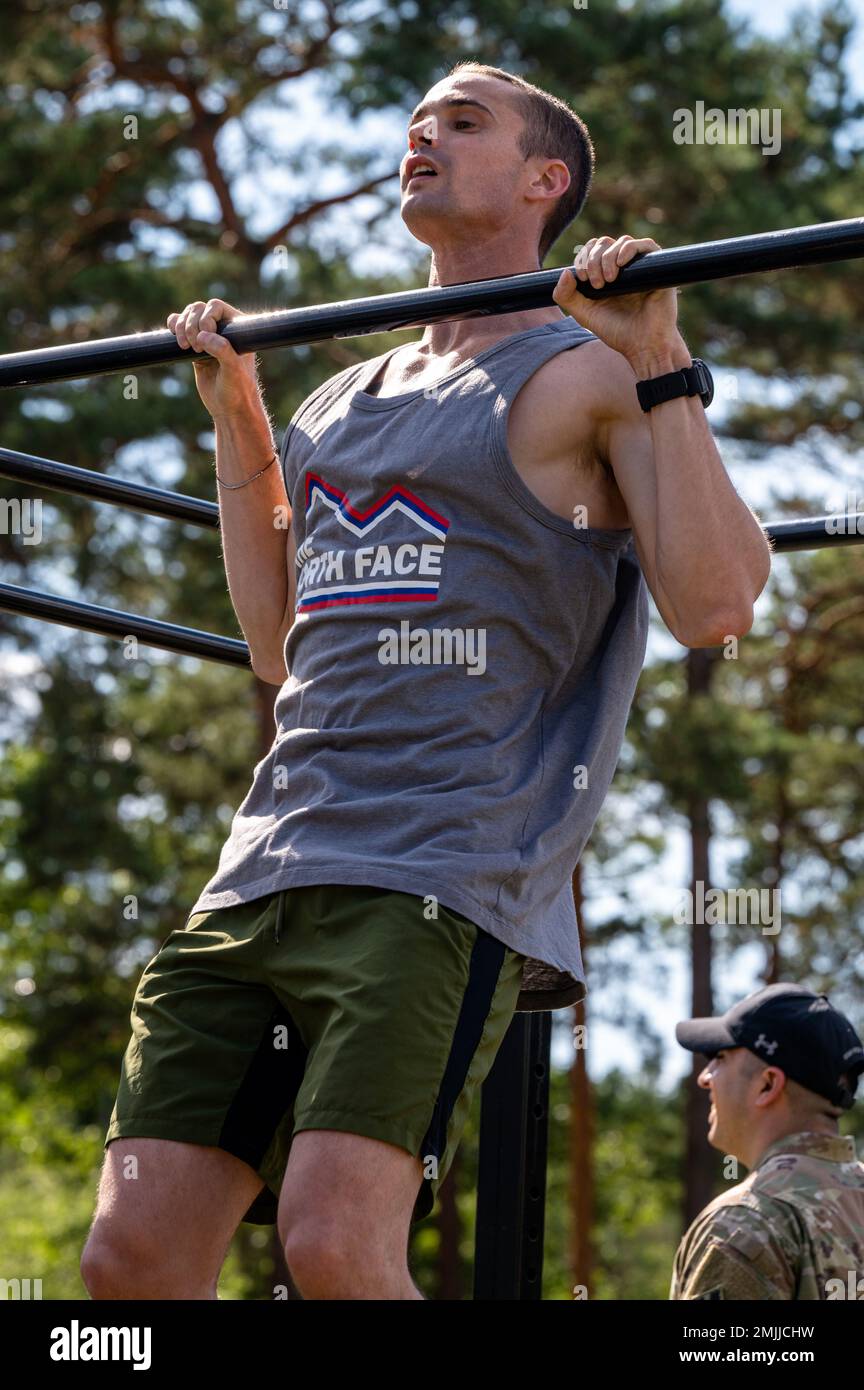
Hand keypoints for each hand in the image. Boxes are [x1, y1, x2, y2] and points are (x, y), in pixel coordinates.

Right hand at [166, 299, 259, 419]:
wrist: (228, 408)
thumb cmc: (237, 390)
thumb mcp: (233, 371)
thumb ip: (223, 351)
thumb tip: (204, 336)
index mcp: (237, 328)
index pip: (215, 307)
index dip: (206, 318)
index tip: (206, 341)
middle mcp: (223, 328)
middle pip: (198, 309)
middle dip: (191, 325)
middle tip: (195, 349)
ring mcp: (208, 337)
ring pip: (188, 316)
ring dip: (181, 327)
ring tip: (185, 348)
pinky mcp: (195, 346)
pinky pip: (180, 326)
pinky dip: (174, 326)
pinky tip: (174, 338)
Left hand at [552, 235, 684, 368]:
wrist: (643, 345)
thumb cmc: (617, 331)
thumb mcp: (584, 314)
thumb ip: (566, 296)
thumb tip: (564, 271)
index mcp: (605, 274)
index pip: (592, 250)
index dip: (584, 258)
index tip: (583, 279)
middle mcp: (623, 267)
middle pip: (604, 243)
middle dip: (594, 259)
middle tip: (596, 283)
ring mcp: (640, 266)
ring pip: (622, 242)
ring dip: (608, 257)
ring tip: (608, 280)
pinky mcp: (658, 267)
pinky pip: (646, 245)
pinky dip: (629, 249)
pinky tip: (621, 263)